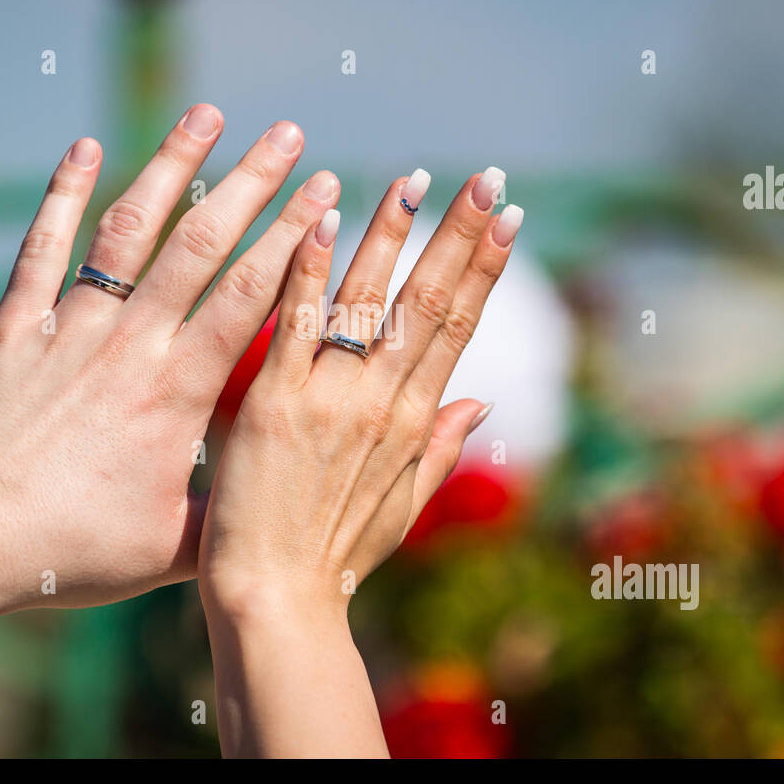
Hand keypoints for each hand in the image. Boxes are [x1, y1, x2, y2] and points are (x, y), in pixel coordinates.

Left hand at [0, 105, 340, 621]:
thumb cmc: (76, 550)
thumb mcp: (177, 549)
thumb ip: (238, 515)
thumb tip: (291, 497)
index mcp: (179, 392)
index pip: (251, 295)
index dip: (295, 236)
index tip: (329, 190)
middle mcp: (131, 345)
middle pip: (201, 244)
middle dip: (252, 181)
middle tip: (291, 133)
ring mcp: (71, 329)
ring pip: (129, 231)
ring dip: (170, 167)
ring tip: (208, 114)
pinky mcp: (17, 329)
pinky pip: (42, 249)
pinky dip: (62, 195)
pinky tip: (84, 147)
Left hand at [198, 167, 520, 755]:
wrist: (277, 604)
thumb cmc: (333, 562)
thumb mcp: (402, 509)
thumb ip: (441, 450)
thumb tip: (482, 404)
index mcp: (412, 422)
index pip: (458, 327)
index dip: (484, 269)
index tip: (508, 219)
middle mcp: (382, 402)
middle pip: (429, 303)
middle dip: (460, 236)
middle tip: (486, 179)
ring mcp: (330, 399)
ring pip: (368, 301)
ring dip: (390, 235)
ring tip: (410, 180)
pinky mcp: (274, 403)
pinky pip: (294, 323)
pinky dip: (309, 270)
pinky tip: (319, 217)